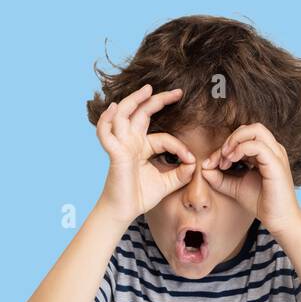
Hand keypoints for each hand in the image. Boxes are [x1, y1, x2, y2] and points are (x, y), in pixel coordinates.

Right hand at [95, 85, 196, 225]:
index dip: (179, 146)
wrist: (124, 212)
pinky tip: (112, 108)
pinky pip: (106, 133)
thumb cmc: (140, 197)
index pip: (164, 137)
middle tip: (177, 92)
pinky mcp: (114, 154)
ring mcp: (121, 146)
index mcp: (141, 147)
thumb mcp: (167, 183)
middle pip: (140, 113)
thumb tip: (194, 163)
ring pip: (123, 115)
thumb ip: (181, 173)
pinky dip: (106, 120)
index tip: (190, 159)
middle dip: (157, 99)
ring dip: (133, 100)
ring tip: (147, 89)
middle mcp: (130, 142)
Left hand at [201, 122, 300, 237]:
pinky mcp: (276, 163)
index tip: (212, 164)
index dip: (224, 146)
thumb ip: (219, 177)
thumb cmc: (260, 201)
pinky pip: (258, 146)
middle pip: (251, 128)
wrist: (277, 218)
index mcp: (265, 152)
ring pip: (255, 130)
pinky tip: (231, 161)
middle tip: (219, 158)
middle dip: (230, 139)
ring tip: (225, 159)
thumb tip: (204, 167)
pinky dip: (240, 149)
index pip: (244, 136)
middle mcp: (272, 149)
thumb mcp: (234, 187)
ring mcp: (276, 154)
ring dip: (234, 142)